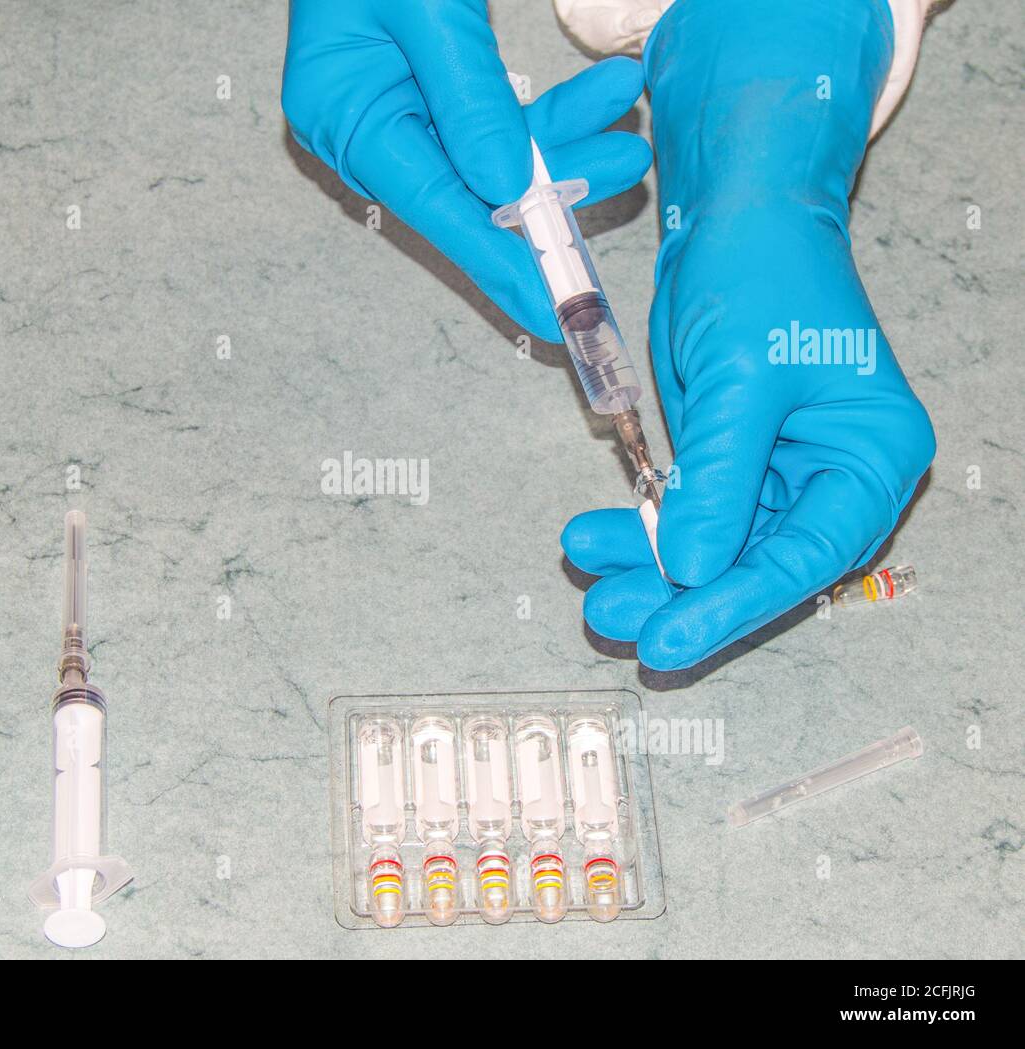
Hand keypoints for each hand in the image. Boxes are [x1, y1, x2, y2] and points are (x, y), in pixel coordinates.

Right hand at [283, 0, 651, 340]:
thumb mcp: (425, 4)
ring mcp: (400, 111)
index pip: (434, 208)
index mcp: (345, 115)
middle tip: (628, 169)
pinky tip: (604, 89)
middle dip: (554, 189)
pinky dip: (549, 112)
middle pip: (470, 192)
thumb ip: (467, 96)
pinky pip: (496, 121)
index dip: (499, 261)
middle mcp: (368, 128)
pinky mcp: (432, 92)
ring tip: (628, 109)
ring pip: (494, 158)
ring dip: (565, 143)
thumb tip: (509, 186)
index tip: (552, 309)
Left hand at [561, 0, 935, 669]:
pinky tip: (593, 540)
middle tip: (612, 617)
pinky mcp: (732, 460)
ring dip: (653, 568)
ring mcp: (780, 471)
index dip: (733, 605)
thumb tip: (694, 571)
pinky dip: (645, 530)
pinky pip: (690, 513)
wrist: (735, 215)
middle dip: (684, 595)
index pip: (805, 556)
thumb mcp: (741, 379)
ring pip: (718, 546)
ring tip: (590, 590)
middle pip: (760, 563)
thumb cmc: (762, 275)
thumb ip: (719, 479)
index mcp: (871, 456)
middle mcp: (834, 475)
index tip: (666, 640)